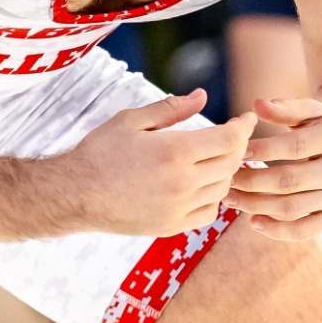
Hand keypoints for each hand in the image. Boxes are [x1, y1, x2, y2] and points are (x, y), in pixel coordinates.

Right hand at [65, 90, 251, 236]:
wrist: (74, 194)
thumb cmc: (100, 152)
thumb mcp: (133, 120)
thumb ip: (171, 108)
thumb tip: (202, 96)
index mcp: (175, 152)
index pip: (229, 139)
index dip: (243, 126)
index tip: (247, 118)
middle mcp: (182, 183)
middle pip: (231, 163)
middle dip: (238, 145)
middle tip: (233, 134)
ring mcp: (178, 208)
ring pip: (223, 188)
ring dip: (226, 171)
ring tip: (218, 157)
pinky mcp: (171, 226)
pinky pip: (208, 211)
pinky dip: (213, 196)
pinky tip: (202, 184)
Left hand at [226, 97, 321, 239]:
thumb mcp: (317, 112)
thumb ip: (287, 108)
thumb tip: (256, 105)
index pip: (293, 147)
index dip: (261, 150)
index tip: (234, 152)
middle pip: (288, 181)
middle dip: (251, 182)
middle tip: (224, 179)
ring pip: (292, 208)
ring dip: (255, 205)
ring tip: (230, 199)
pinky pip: (304, 230)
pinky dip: (277, 231)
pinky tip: (254, 221)